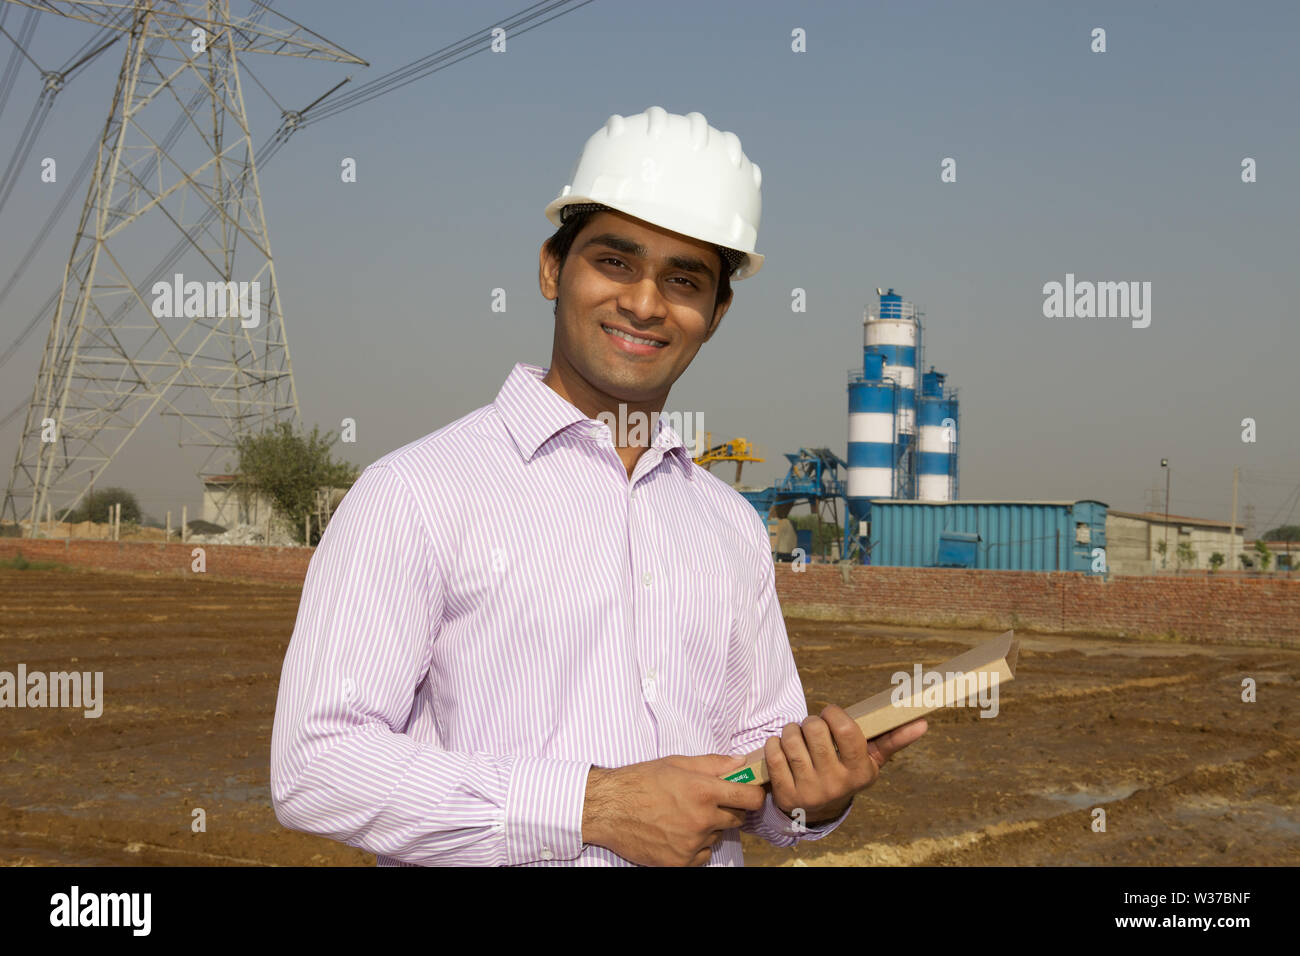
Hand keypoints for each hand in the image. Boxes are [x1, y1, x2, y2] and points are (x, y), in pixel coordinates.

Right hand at [581, 753, 766, 865]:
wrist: (608, 808)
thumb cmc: (640, 781)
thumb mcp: (677, 763)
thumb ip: (713, 764)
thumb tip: (740, 763)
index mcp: (703, 791)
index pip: (750, 799)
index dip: (753, 795)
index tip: (748, 793)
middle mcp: (701, 819)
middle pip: (737, 819)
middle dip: (729, 810)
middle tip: (708, 802)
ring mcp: (691, 843)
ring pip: (717, 836)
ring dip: (709, 828)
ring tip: (684, 816)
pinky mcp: (680, 862)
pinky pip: (703, 855)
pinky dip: (695, 846)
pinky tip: (677, 832)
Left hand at [765, 707, 927, 823]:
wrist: (819, 810)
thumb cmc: (847, 771)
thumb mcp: (871, 759)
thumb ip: (894, 739)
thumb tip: (922, 722)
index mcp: (859, 772)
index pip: (845, 729)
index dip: (834, 713)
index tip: (831, 713)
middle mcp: (835, 784)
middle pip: (815, 729)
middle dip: (811, 721)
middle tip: (813, 727)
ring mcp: (809, 791)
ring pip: (791, 739)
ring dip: (791, 730)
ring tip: (797, 737)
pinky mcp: (786, 794)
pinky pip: (773, 754)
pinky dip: (774, 744)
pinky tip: (782, 747)